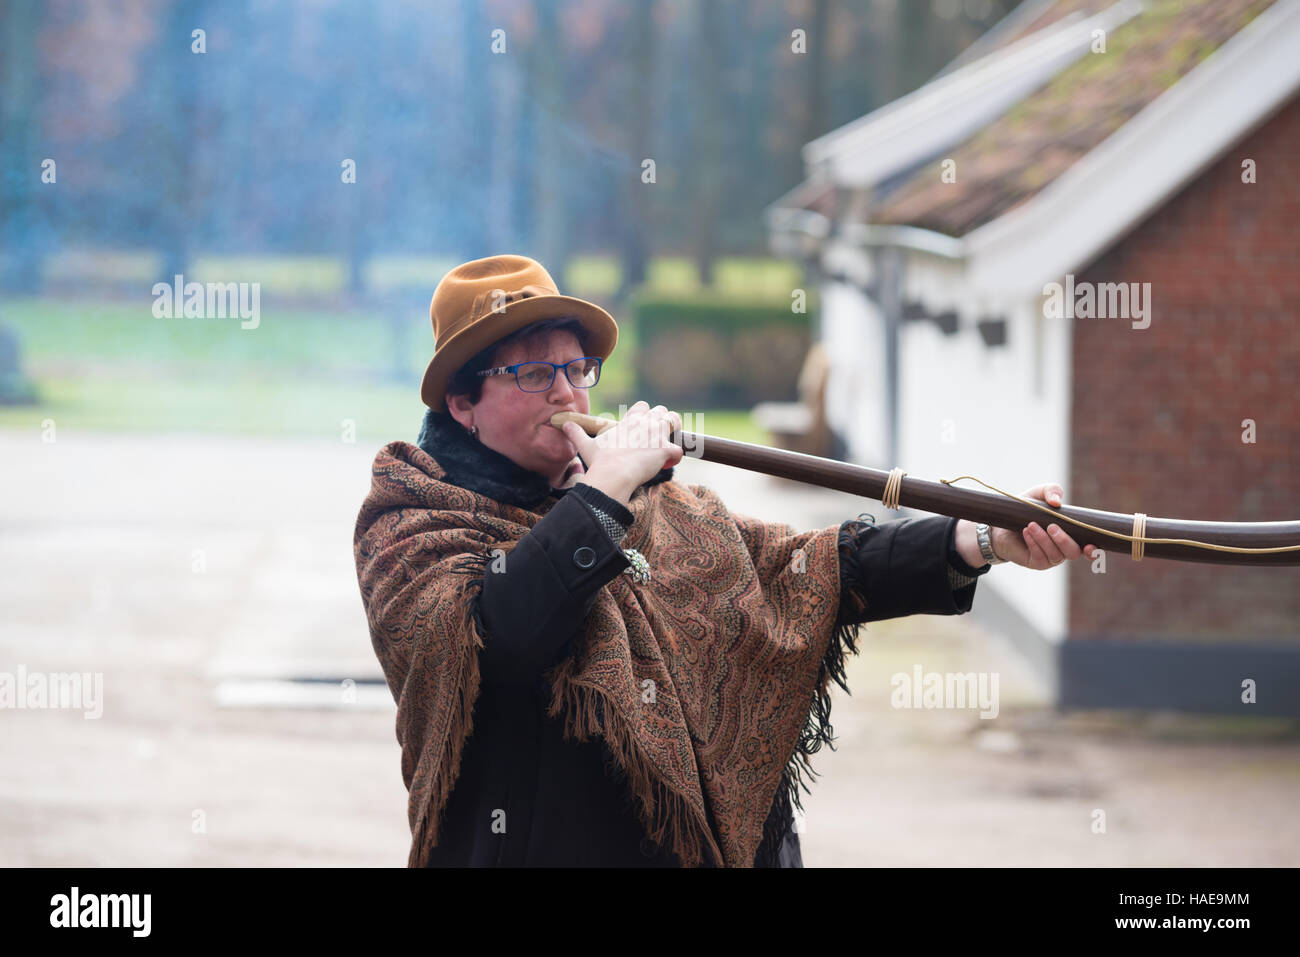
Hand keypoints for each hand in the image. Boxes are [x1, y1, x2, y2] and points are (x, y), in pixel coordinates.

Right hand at [561, 400, 683, 500]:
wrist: (613, 475)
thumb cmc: (600, 461)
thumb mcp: (586, 445)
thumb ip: (576, 433)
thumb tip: (564, 424)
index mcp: (629, 421)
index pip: (643, 406)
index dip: (645, 414)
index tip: (643, 426)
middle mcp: (645, 423)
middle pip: (661, 410)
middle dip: (662, 420)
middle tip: (657, 436)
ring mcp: (657, 435)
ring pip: (674, 421)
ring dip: (674, 430)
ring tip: (668, 444)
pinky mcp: (665, 450)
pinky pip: (679, 449)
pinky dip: (675, 457)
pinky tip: (668, 463)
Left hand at [988, 483, 1098, 569]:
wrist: (1002, 523)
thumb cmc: (1026, 509)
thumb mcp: (1038, 495)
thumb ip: (1051, 491)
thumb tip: (1057, 502)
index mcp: (1071, 535)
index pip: (1088, 548)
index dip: (1093, 551)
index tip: (1090, 546)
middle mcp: (1063, 549)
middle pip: (1073, 552)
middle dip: (1064, 540)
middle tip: (1051, 526)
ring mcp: (1050, 558)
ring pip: (1056, 555)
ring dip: (1044, 539)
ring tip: (1031, 525)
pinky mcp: (1035, 563)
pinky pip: (1040, 557)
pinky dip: (1034, 544)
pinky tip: (1026, 532)